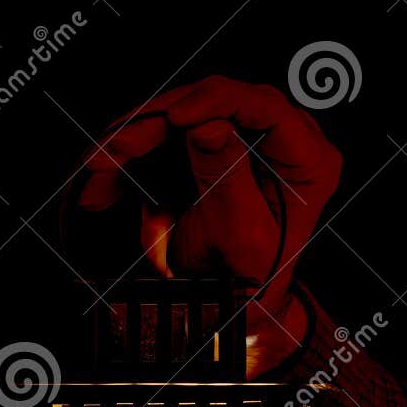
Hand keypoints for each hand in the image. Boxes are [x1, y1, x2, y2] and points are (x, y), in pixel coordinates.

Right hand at [77, 76, 342, 369]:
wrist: (234, 305)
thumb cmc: (251, 281)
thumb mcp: (243, 239)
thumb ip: (228, 181)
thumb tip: (209, 126)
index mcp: (308, 159)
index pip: (266, 107)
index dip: (215, 101)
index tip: (174, 117)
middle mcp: (279, 139)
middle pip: (213, 104)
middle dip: (154, 126)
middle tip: (112, 152)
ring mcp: (241, 138)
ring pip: (178, 118)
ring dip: (131, 144)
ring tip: (97, 175)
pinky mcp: (205, 145)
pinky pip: (162, 140)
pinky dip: (129, 162)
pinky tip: (103, 187)